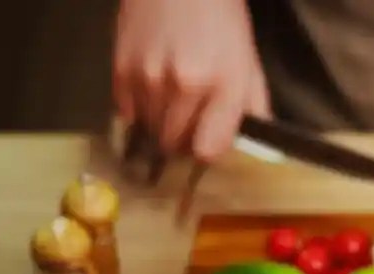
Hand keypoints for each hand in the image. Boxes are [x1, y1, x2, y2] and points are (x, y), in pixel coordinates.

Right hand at [113, 0, 269, 161]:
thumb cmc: (221, 20)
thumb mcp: (249, 64)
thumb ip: (252, 108)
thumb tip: (252, 146)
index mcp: (222, 86)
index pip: (208, 150)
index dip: (208, 153)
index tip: (208, 144)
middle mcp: (183, 87)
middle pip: (175, 144)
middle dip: (184, 142)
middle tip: (191, 125)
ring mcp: (148, 79)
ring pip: (151, 131)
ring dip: (161, 127)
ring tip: (173, 104)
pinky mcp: (121, 69)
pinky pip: (127, 113)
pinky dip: (140, 111)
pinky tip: (153, 93)